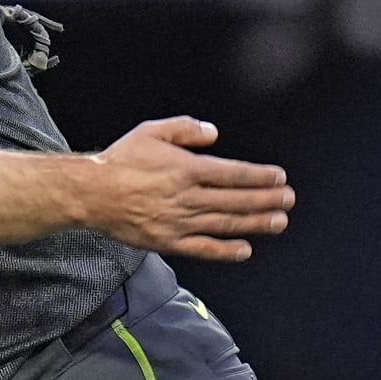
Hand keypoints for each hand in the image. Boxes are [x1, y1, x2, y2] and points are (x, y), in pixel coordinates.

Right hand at [86, 117, 293, 261]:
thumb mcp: (150, 132)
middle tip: (288, 199)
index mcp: (186, 169)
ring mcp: (180, 221)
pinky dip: (226, 251)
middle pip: (236, 200)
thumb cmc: (120, 161)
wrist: (91, 193)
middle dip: (267, 199)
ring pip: (226, 223)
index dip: (259, 176)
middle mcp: (188, 197)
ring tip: (278, 221)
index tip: (279, 177)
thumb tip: (213, 134)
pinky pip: (204, 248)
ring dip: (256, 223)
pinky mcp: (169, 241)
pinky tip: (245, 250)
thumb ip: (184, 129)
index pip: (233, 173)